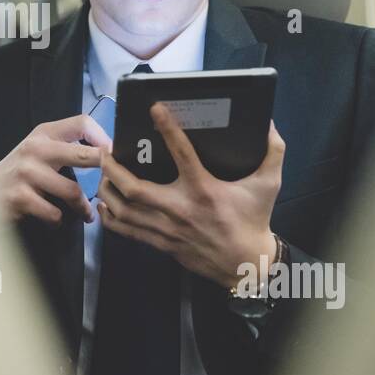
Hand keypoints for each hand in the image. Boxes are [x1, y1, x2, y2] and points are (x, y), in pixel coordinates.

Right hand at [0, 114, 112, 224]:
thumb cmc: (19, 174)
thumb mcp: (39, 152)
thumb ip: (65, 148)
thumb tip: (107, 154)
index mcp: (44, 133)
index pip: (82, 123)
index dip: (104, 137)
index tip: (114, 155)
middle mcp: (36, 148)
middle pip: (84, 155)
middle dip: (105, 170)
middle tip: (114, 183)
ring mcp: (26, 173)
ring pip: (72, 192)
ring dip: (83, 208)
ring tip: (86, 214)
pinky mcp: (20, 197)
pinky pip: (54, 213)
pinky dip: (59, 220)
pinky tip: (55, 219)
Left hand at [97, 104, 284, 286]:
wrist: (247, 265)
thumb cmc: (255, 220)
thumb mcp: (269, 185)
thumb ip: (273, 152)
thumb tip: (270, 124)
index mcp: (204, 190)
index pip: (183, 153)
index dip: (168, 128)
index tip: (154, 109)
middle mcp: (181, 209)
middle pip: (136, 188)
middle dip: (114, 169)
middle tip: (103, 151)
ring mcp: (168, 229)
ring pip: (126, 210)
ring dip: (108, 190)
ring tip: (101, 174)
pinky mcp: (162, 243)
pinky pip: (129, 231)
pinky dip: (111, 217)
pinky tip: (104, 203)